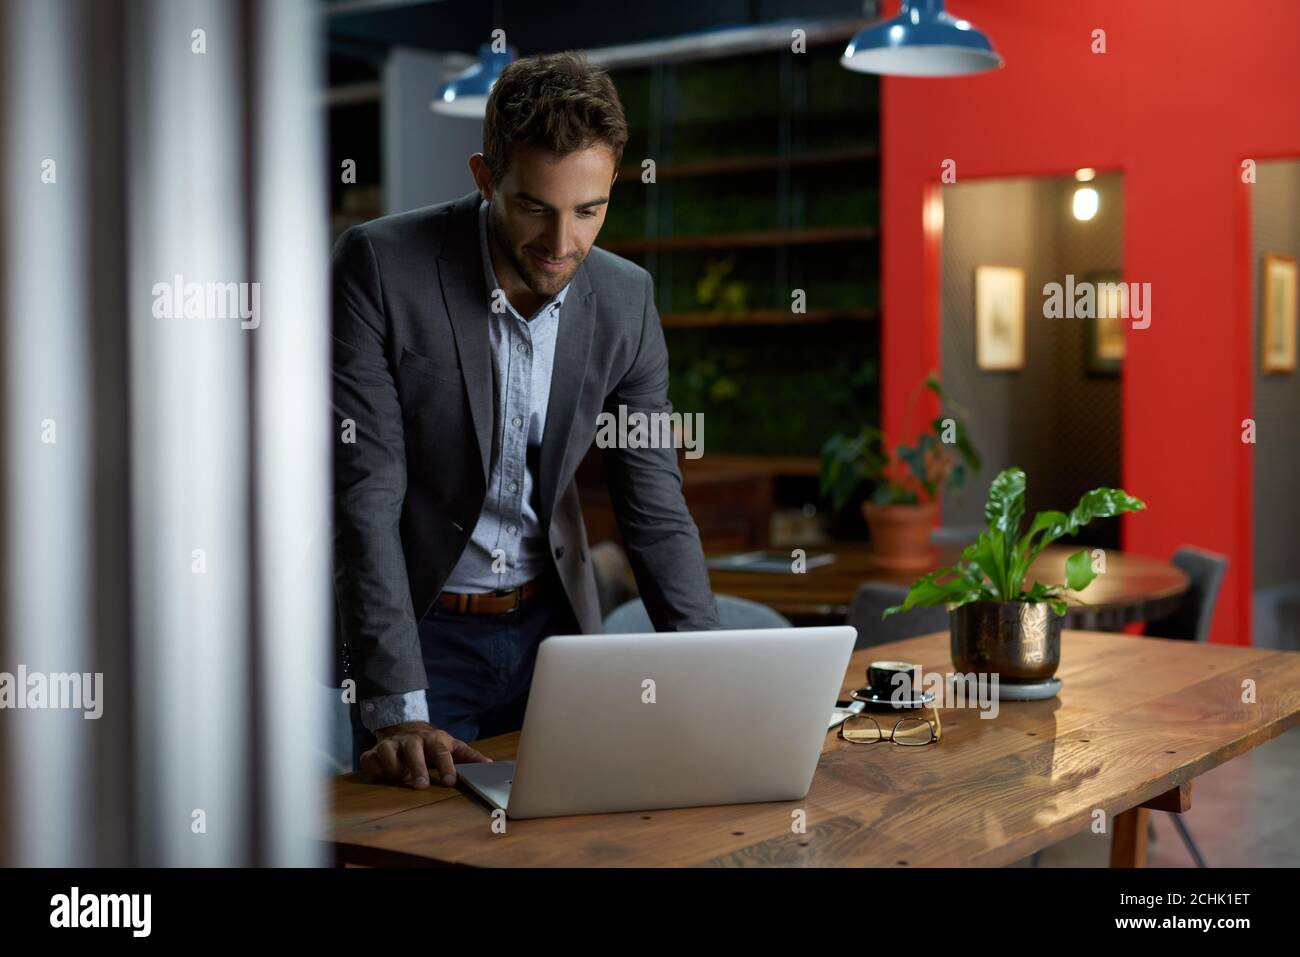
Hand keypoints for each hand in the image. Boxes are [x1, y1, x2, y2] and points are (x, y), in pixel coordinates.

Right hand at [361, 721, 491, 788]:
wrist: (407, 729)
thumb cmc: (433, 745)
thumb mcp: (454, 748)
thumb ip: (470, 758)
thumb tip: (491, 766)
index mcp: (434, 740)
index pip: (441, 752)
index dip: (446, 766)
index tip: (450, 782)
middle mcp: (412, 740)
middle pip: (414, 750)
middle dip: (417, 767)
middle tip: (421, 785)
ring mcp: (392, 744)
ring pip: (388, 751)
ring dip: (393, 767)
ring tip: (400, 779)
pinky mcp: (375, 751)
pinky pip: (369, 758)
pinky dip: (374, 767)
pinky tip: (382, 775)